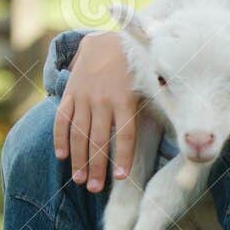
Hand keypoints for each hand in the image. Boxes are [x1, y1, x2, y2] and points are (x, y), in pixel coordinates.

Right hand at [53, 32, 139, 192]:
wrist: (107, 40)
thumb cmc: (135, 68)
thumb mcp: (147, 84)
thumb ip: (151, 107)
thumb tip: (170, 129)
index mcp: (125, 99)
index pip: (125, 135)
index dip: (123, 157)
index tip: (122, 178)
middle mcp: (103, 99)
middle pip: (99, 140)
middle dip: (96, 166)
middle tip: (94, 188)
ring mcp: (84, 96)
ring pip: (79, 133)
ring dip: (78, 158)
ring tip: (79, 180)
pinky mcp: (71, 92)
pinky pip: (62, 118)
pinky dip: (60, 137)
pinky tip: (61, 156)